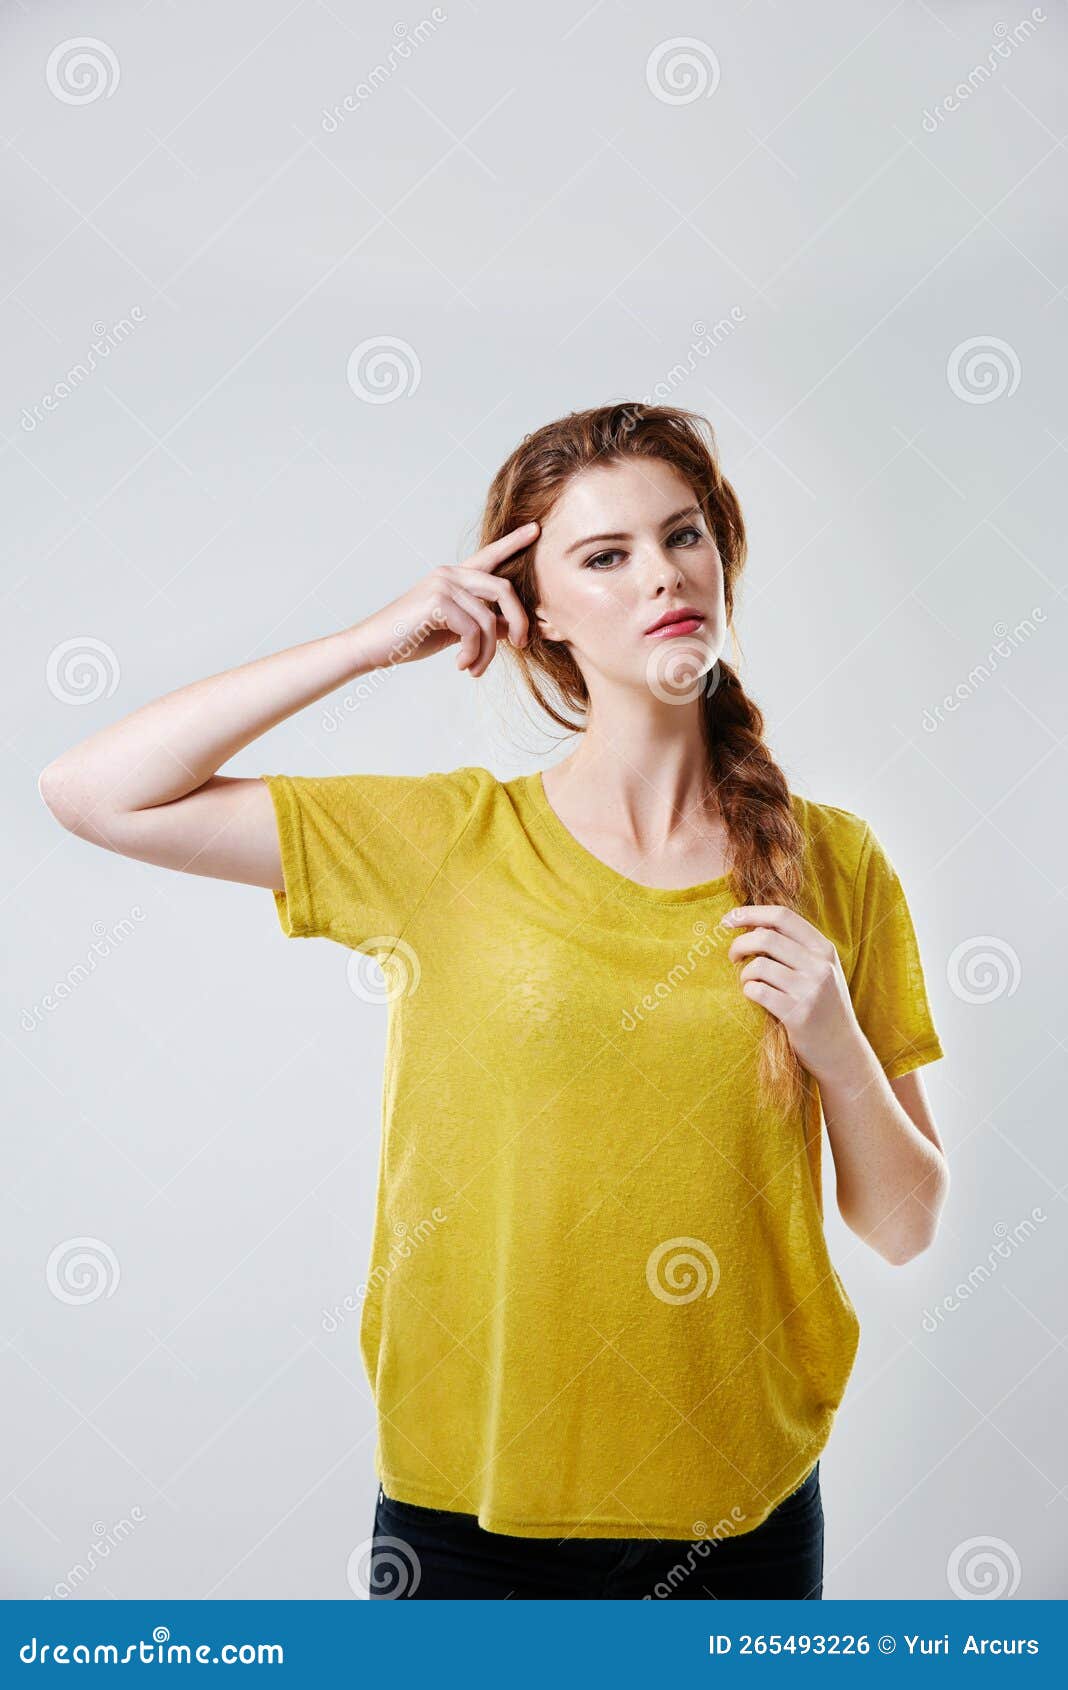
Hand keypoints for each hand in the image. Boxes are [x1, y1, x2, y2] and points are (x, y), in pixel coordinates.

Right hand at [357, 521, 538, 676]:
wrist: (371, 647)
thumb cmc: (410, 638)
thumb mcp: (454, 630)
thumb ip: (482, 623)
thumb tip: (512, 629)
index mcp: (453, 577)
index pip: (489, 557)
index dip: (513, 543)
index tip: (535, 530)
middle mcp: (449, 573)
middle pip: (503, 589)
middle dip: (519, 621)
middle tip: (520, 646)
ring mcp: (443, 584)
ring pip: (489, 620)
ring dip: (487, 652)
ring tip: (474, 668)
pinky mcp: (437, 601)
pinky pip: (474, 630)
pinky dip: (473, 654)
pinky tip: (460, 665)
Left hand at [720, 904, 863, 1082]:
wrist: (842, 1049)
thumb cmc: (823, 1005)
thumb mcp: (820, 970)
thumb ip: (795, 947)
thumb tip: (752, 925)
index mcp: (824, 949)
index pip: (782, 916)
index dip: (750, 913)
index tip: (728, 919)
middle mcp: (820, 966)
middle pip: (765, 937)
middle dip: (739, 944)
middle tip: (732, 956)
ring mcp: (810, 990)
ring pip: (758, 965)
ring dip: (744, 973)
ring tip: (749, 982)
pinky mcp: (797, 1015)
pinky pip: (757, 991)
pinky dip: (748, 991)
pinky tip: (754, 996)